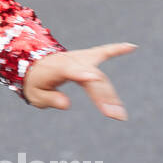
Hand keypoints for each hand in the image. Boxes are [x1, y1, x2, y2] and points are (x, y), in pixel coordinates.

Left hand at [22, 43, 136, 119]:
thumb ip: (50, 99)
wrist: (31, 62)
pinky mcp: (87, 57)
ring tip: (120, 114)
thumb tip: (66, 104)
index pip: (72, 70)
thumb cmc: (34, 81)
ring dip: (112, 94)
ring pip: (101, 75)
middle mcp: (72, 61)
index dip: (83, 74)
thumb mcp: (35, 94)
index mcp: (58, 68)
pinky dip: (116, 49)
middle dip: (105, 96)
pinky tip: (132, 46)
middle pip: (93, 78)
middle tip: (115, 115)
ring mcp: (81, 58)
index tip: (94, 78)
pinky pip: (104, 52)